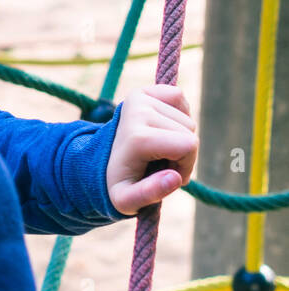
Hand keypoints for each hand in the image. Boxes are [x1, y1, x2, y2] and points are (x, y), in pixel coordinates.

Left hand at [105, 84, 198, 215]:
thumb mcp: (127, 201)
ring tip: (158, 149)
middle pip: (190, 133)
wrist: (100, 162)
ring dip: (180, 138)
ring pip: (188, 120)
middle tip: (161, 163)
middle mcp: (137, 110)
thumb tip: (175, 178)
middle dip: (183, 154)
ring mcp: (139, 97)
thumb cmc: (120, 184)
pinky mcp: (144, 90)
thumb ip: (150, 193)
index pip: (189, 145)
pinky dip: (178, 115)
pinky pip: (179, 97)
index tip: (168, 176)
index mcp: (136, 137)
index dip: (186, 166)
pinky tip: (162, 129)